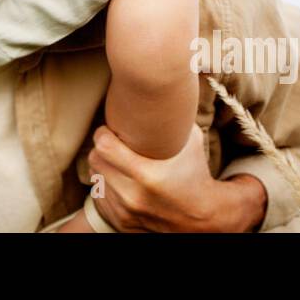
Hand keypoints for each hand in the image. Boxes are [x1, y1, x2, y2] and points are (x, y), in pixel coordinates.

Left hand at [85, 123, 265, 231]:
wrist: (204, 217)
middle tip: (111, 142)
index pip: (103, 146)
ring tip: (116, 160)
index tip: (109, 129)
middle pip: (95, 160)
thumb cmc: (195, 173)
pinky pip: (99, 197)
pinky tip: (119, 180)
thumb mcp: (191, 140)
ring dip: (103, 167)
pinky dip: (106, 187)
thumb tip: (175, 76)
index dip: (103, 134)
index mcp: (148, 176)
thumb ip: (177, 114)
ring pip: (95, 179)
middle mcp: (134, 196)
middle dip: (101, 148)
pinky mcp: (122, 223)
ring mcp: (126, 212)